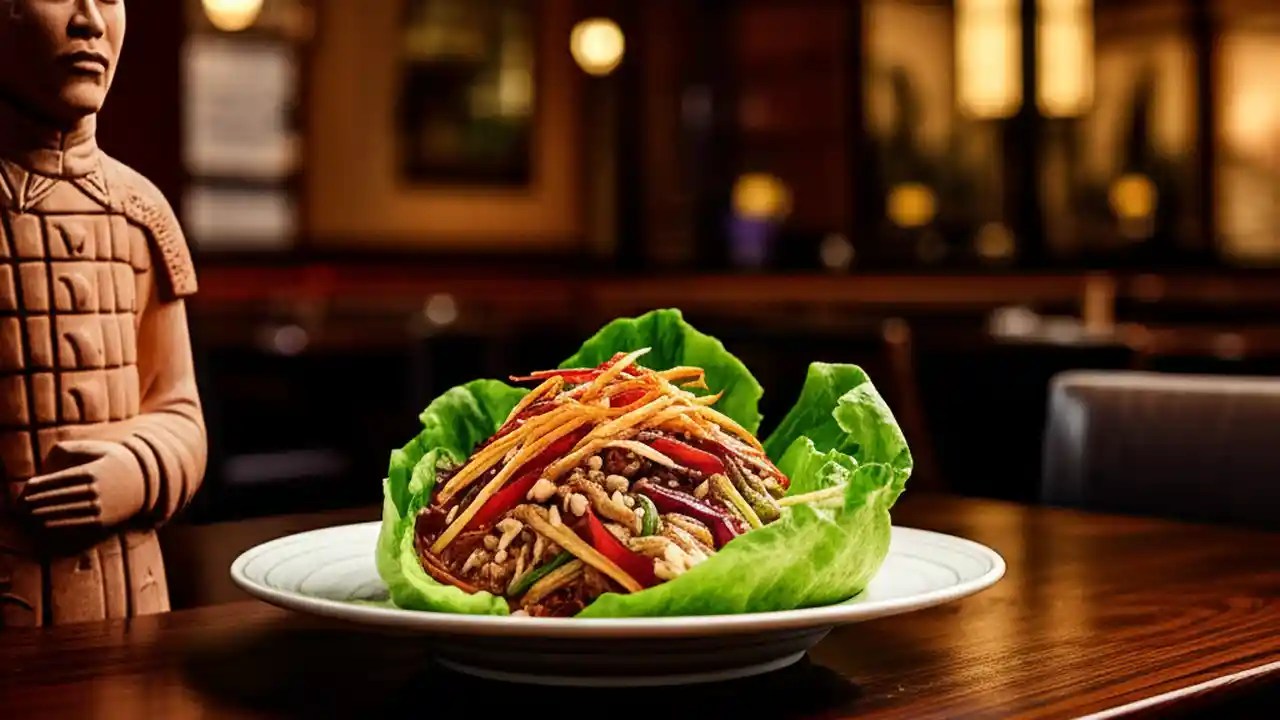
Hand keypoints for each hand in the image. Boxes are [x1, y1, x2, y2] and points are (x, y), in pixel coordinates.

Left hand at [18, 440, 144, 532]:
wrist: (147, 483)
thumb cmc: (118, 462)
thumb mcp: (100, 448)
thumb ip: (74, 448)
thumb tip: (50, 458)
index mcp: (93, 471)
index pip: (59, 479)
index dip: (40, 484)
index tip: (27, 487)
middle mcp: (96, 490)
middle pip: (58, 497)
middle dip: (37, 501)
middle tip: (22, 503)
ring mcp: (99, 507)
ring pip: (64, 512)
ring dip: (43, 514)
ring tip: (29, 514)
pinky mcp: (102, 521)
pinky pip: (75, 524)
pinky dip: (57, 524)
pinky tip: (45, 523)